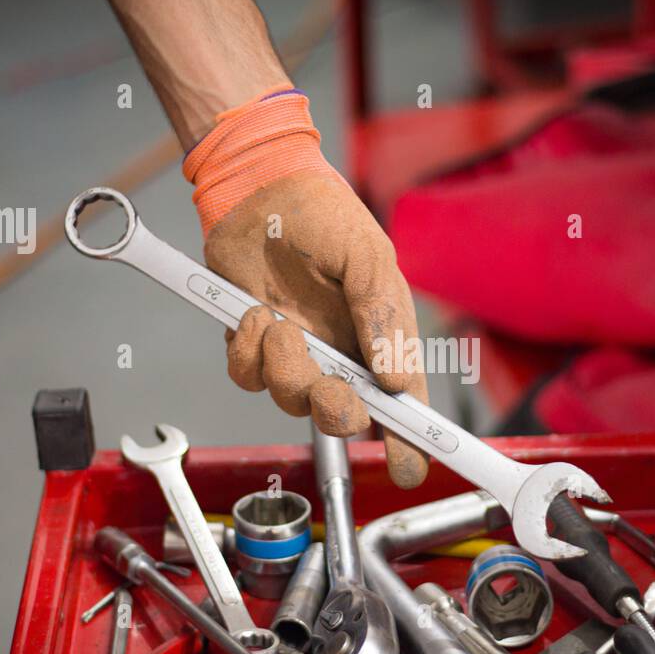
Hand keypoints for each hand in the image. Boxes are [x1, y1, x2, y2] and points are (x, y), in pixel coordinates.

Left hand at [184, 90, 428, 488]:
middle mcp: (341, 354)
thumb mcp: (368, 255)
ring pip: (291, 399)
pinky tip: (252, 315)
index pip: (402, 402)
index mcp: (380, 338)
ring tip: (277, 320)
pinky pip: (247, 376)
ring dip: (283, 367)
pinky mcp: (254, 343)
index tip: (408, 467)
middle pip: (343, 417)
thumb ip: (382, 316)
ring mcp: (297, 352)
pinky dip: (246, 351)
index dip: (408, 441)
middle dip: (334, 409)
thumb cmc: (324, 214)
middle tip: (326, 382)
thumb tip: (396, 379)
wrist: (258, 185)